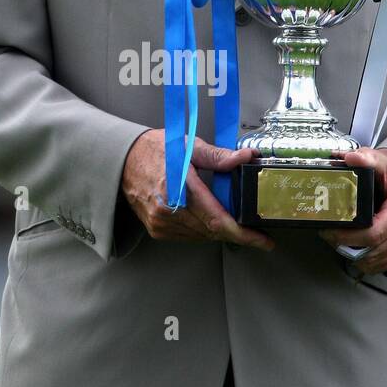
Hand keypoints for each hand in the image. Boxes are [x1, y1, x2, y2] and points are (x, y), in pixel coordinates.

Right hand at [121, 129, 274, 250]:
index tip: (263, 241)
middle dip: (237, 232)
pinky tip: (207, 218)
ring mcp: (161, 223)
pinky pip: (189, 236)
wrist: (123, 160)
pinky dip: (203, 230)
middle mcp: (169, 210)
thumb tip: (246, 157)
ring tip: (232, 220)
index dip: (243, 234)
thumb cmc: (155, 150)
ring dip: (220, 231)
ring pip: (202, 236)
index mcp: (179, 188)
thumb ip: (219, 156)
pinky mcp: (157, 229)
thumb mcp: (189, 146)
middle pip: (213, 231)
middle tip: (256, 229)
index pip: (217, 219)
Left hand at [317, 147, 386, 273]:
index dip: (347, 237)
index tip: (329, 231)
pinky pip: (382, 265)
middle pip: (372, 251)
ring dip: (355, 255)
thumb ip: (365, 158)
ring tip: (339, 241)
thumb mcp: (379, 161)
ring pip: (375, 261)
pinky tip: (356, 249)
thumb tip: (351, 158)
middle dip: (346, 247)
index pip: (373, 234)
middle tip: (329, 236)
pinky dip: (366, 261)